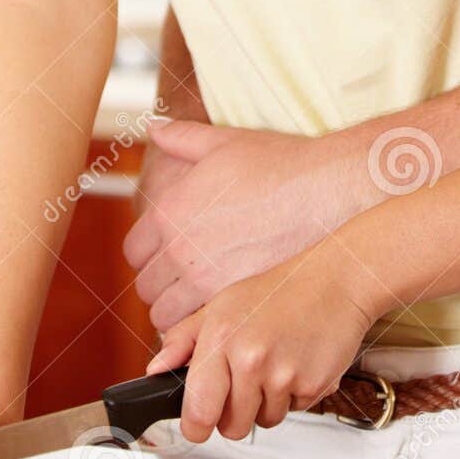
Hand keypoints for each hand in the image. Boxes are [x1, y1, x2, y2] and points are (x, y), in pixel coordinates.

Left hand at [124, 122, 369, 333]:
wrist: (325, 191)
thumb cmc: (279, 164)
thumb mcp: (224, 142)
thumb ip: (181, 138)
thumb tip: (154, 128)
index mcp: (171, 211)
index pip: (134, 251)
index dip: (148, 254)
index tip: (166, 256)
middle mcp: (180, 249)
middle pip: (146, 288)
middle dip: (161, 286)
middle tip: (184, 281)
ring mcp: (205, 280)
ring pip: (165, 316)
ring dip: (178, 311)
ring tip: (201, 302)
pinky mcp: (233, 302)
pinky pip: (198, 330)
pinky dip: (202, 327)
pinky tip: (223, 313)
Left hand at [143, 238, 385, 442]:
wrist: (335, 281)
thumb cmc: (279, 291)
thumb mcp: (221, 304)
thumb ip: (183, 339)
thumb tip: (156, 369)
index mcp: (221, 339)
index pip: (197, 412)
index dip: (195, 425)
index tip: (198, 422)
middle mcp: (251, 360)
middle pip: (231, 428)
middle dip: (234, 413)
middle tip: (244, 382)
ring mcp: (284, 376)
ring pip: (263, 422)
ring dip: (265, 404)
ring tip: (274, 365)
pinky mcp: (313, 387)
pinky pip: (293, 412)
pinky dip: (292, 397)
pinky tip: (295, 364)